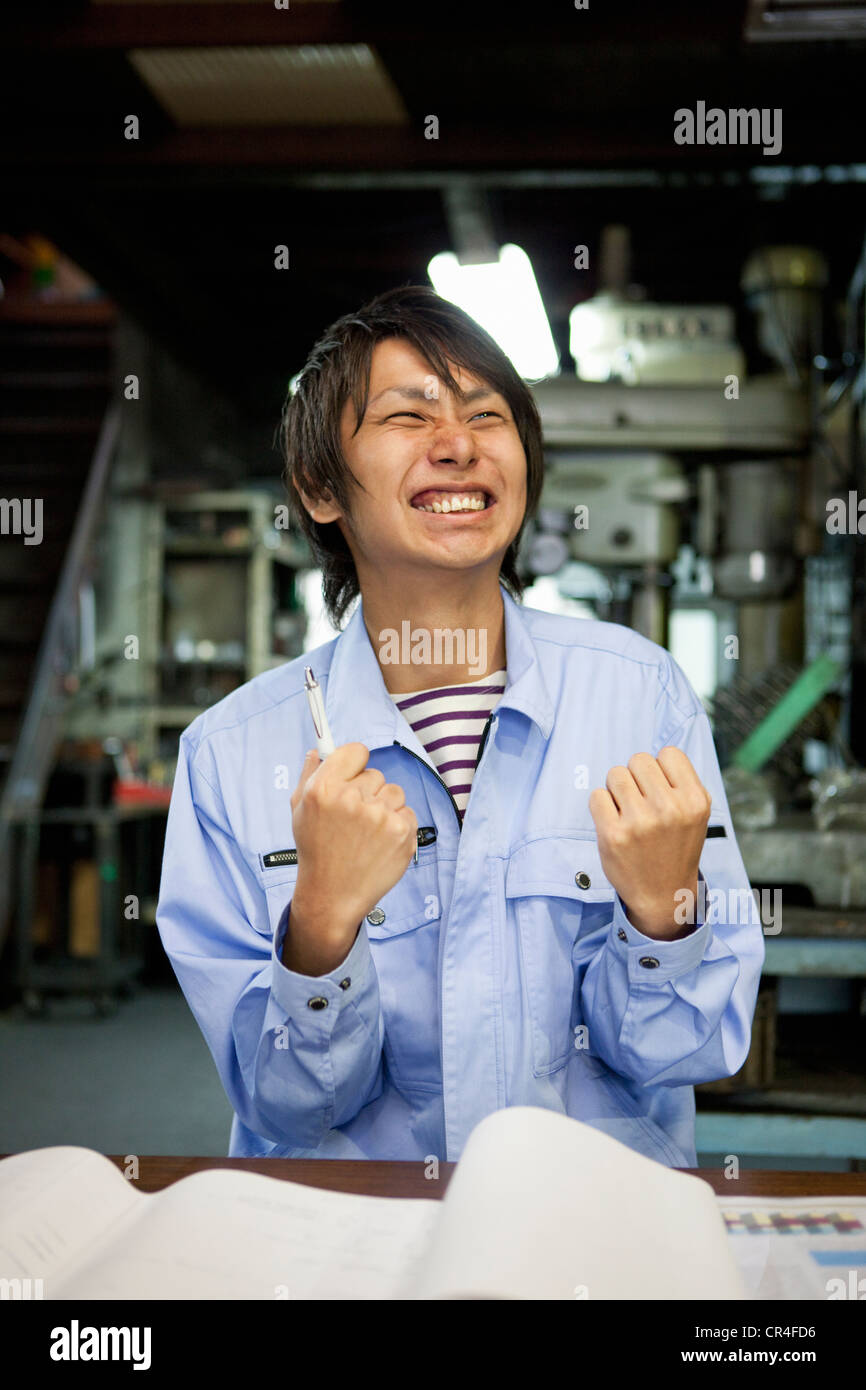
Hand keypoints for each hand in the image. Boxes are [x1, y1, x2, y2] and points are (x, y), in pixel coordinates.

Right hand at [285, 743, 417, 973]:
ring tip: (367, 834)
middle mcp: (350, 798)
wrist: (332, 896)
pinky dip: (397, 826)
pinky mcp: (401, 831)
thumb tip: (317, 750)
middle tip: (353, 820)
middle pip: (375, 774)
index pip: (356, 751)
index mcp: (323, 788)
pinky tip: (380, 844)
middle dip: (367, 792)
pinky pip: (407, 812)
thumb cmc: (316, 851)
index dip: (355, 764)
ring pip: (394, 792)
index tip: (353, 777)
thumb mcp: (300, 812)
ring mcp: (378, 815)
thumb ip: (309, 776)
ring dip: (384, 808)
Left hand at [589, 747, 710, 939]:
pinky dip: (602, 806)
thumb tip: (653, 756)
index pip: (668, 753)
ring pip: (615, 774)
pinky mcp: (613, 835)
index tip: (659, 788)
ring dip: (617, 789)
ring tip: (628, 811)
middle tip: (641, 801)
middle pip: (638, 760)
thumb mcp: (694, 814)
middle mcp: (670, 809)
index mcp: (695, 800)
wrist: (664, 894)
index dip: (660, 768)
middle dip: (636, 777)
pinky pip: (597, 795)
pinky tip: (615, 822)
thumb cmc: (676, 846)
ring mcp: (640, 822)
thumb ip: (680, 782)